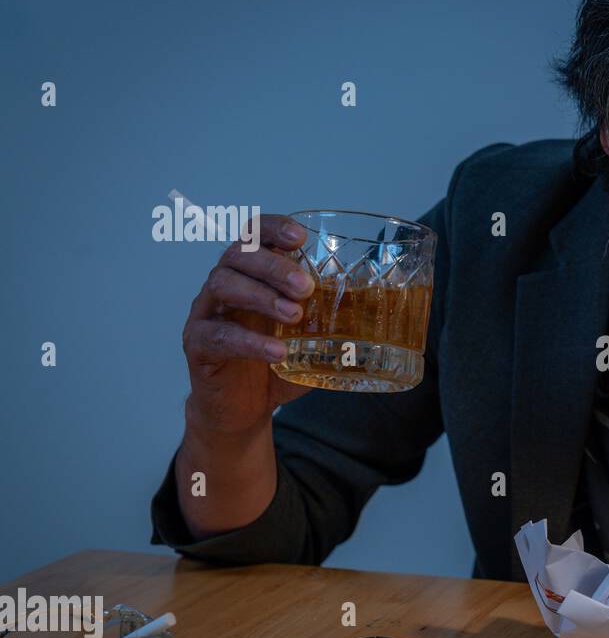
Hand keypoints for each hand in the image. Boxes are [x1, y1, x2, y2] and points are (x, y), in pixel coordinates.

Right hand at [180, 215, 315, 437]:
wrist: (243, 409)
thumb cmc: (276, 365)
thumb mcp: (311, 338)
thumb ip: (336, 320)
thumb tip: (381, 311)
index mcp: (253, 274)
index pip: (255, 235)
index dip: (274, 228)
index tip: (300, 237)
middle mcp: (227, 285)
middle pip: (239, 254)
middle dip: (275, 266)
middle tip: (306, 287)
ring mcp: (208, 312)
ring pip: (223, 284)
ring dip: (262, 296)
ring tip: (293, 315)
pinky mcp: (198, 345)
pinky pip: (217, 334)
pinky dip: (250, 341)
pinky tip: (276, 351)